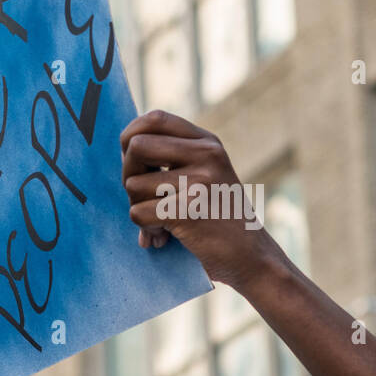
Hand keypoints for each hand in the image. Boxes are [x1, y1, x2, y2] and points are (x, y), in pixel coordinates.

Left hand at [121, 110, 283, 289]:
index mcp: (208, 142)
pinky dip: (145, 229)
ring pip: (133, 184)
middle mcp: (206, 155)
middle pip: (136, 147)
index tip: (131, 158)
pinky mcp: (189, 210)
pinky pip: (139, 213)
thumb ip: (174, 157)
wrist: (251, 257)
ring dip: (139, 208)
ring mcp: (199, 181)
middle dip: (128, 174)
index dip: (132, 135)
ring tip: (160, 224)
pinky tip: (163, 238)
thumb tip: (124, 148)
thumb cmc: (219, 219)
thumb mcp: (207, 175)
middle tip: (142, 196)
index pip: (156, 118)